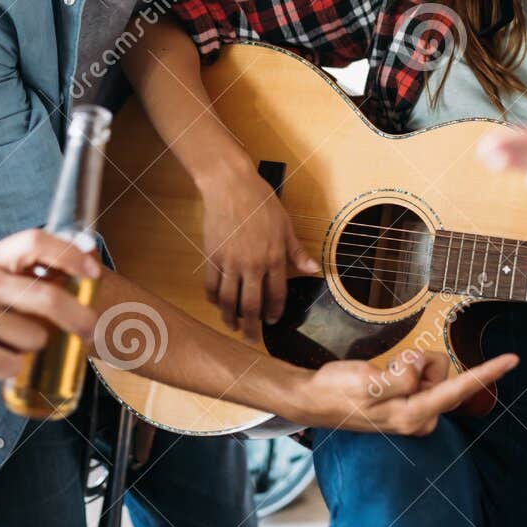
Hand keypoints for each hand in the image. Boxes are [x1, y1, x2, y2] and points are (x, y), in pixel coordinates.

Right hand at [0, 229, 101, 387]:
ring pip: (34, 338)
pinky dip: (12, 369)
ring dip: (34, 348)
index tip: (94, 272)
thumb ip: (25, 273)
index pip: (35, 242)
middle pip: (46, 296)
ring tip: (10, 345)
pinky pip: (13, 365)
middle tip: (89, 329)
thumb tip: (87, 269)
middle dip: (77, 316)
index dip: (69, 254)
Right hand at [199, 163, 320, 338]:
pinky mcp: (212, 257)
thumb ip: (298, 252)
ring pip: (229, 301)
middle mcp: (252, 265)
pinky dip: (213, 299)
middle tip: (252, 339)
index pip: (275, 296)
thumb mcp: (286, 225)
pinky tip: (217, 304)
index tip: (272, 321)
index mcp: (274, 258)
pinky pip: (211, 286)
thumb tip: (315, 270)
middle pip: (251, 306)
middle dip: (252, 328)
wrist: (230, 186)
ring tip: (233, 327)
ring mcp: (230, 262)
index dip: (274, 313)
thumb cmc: (261, 202)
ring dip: (230, 318)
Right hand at [290, 351, 518, 434]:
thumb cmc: (338, 391)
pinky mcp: (410, 404)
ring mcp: (416, 412)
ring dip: (408, 365)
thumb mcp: (366, 381)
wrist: (316, 399)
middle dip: (417, 362)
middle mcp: (421, 417)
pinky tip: (383, 380)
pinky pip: (420, 374)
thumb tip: (419, 373)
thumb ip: (399, 378)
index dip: (487, 372)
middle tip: (386, 370)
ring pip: (431, 370)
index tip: (512, 359)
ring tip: (381, 377)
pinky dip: (403, 369)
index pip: (458, 389)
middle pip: (443, 372)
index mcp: (413, 415)